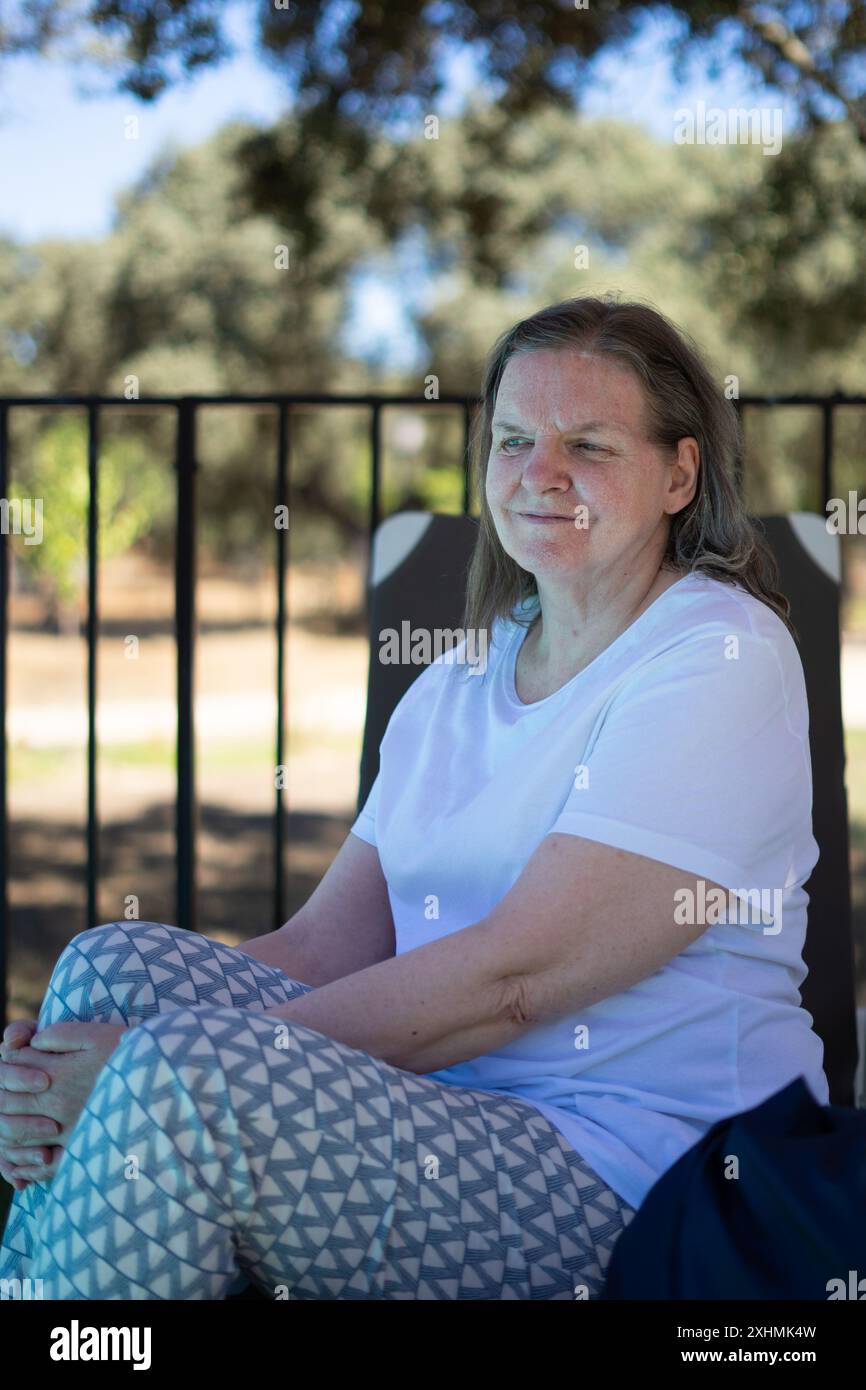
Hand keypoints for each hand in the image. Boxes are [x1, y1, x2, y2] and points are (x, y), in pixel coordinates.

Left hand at [0, 1021, 127, 1187]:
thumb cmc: (131, 1055)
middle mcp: (57, 1104)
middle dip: (2, 1093)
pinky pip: (42, 1164)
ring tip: (9, 1121)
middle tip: (9, 1088)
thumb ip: (62, 1035)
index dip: (11, 1059)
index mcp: (58, 1074)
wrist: (162, 1082)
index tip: (18, 1054)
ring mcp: (66, 1130)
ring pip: (17, 1134)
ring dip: (6, 1128)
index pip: (15, 1067)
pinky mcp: (80, 1150)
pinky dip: (27, 1164)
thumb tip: (35, 1041)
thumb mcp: (97, 1034)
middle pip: (8, 1102)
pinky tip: (24, 1160)